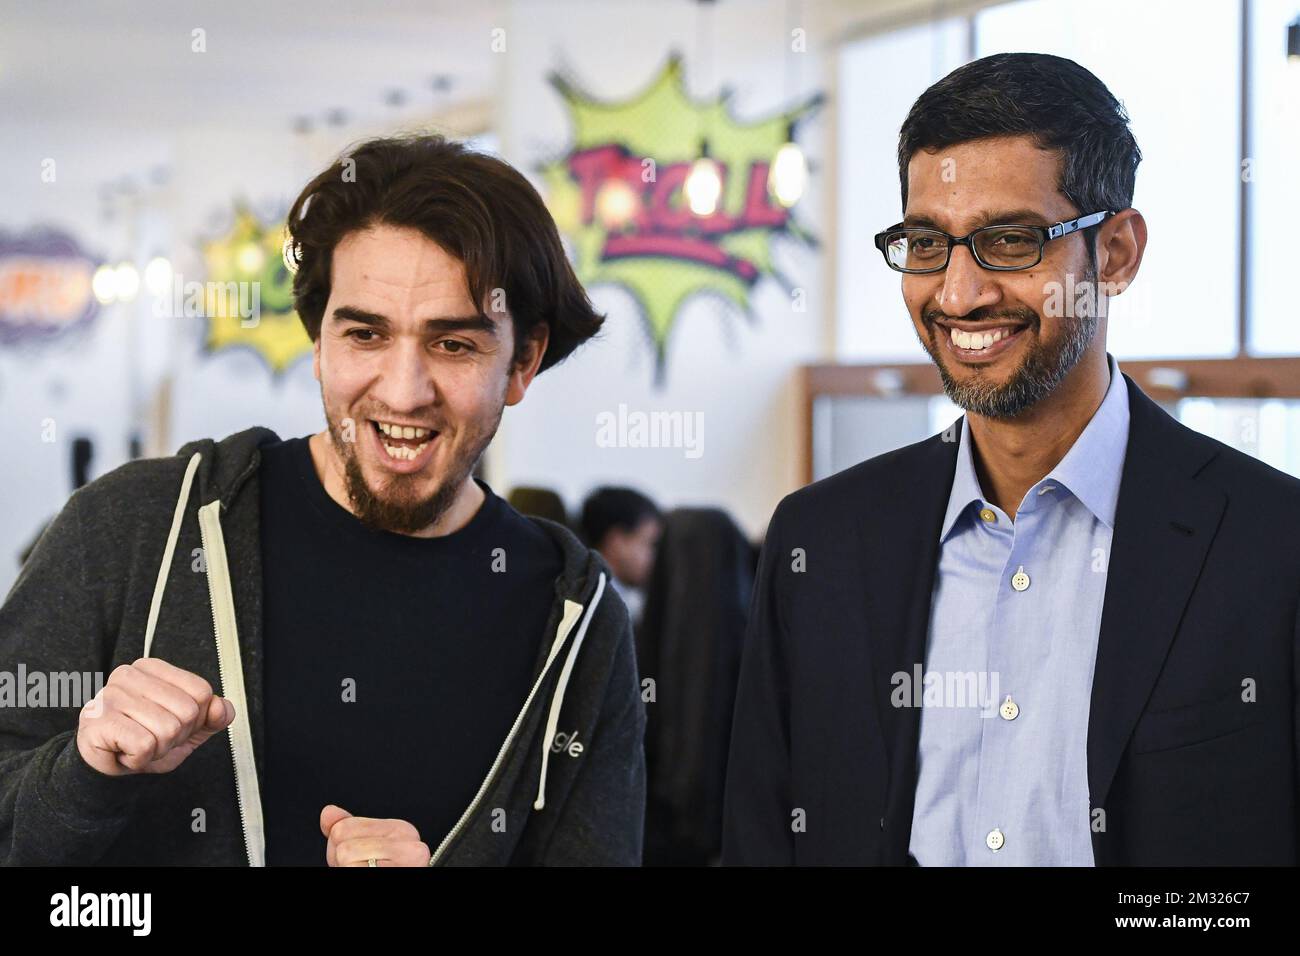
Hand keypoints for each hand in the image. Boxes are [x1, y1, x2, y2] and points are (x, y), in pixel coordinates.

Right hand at [75, 657, 233, 775]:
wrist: (104, 766)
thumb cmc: (143, 740)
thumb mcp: (188, 728)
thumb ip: (213, 716)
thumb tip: (221, 708)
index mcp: (153, 668)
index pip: (202, 692)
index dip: (195, 719)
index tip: (173, 725)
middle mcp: (130, 675)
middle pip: (188, 711)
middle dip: (176, 736)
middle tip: (153, 738)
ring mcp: (110, 696)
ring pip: (167, 730)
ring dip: (157, 749)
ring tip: (138, 745)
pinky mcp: (98, 722)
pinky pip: (144, 745)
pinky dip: (140, 759)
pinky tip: (124, 752)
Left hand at [320, 805, 431, 866]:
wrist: (402, 889)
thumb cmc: (381, 873)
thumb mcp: (361, 849)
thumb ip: (348, 829)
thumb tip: (329, 813)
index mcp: (402, 830)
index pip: (343, 827)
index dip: (341, 848)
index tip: (361, 860)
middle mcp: (409, 845)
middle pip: (343, 841)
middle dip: (343, 861)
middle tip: (364, 869)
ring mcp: (407, 865)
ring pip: (346, 855)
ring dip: (349, 871)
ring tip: (369, 873)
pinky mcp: (401, 873)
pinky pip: (355, 870)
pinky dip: (353, 875)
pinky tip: (372, 877)